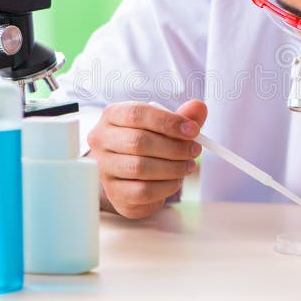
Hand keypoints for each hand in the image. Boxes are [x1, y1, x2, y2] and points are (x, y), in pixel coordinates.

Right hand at [87, 100, 206, 218]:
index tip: (193, 130)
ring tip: (188, 165)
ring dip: (173, 167)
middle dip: (174, 147)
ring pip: (140, 168)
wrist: (133, 175)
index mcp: (113, 116)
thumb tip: (198, 107)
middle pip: (138, 142)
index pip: (136, 114)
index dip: (167, 122)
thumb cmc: (150, 143)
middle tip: (195, 150)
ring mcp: (104, 168)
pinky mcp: (114, 192)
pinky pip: (143, 191)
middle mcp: (102, 140)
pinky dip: (166, 186)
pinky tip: (176, 180)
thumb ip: (184, 116)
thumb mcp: (166, 125)